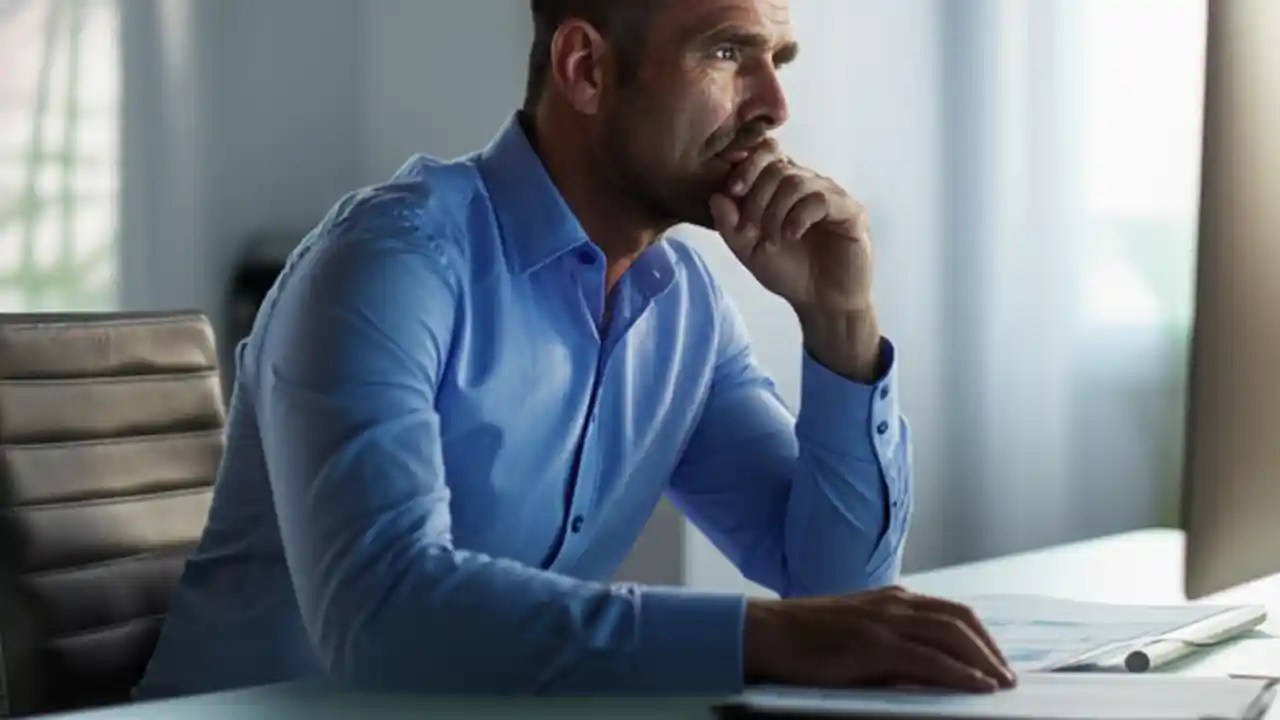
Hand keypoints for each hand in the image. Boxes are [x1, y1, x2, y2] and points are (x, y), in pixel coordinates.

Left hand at [709, 140, 881, 380]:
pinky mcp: (850, 211)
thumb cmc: (788, 272)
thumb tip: (716, 196)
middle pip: (777, 166)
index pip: (768, 152)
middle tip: (753, 228)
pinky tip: (792, 236)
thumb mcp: (748, 250)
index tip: (733, 190)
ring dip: (776, 211)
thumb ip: (729, 225)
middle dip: (757, 197)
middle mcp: (809, 184)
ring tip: (774, 239)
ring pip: (796, 181)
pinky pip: (821, 199)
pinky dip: (798, 217)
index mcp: (784, 186)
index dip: (748, 164)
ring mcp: (832, 195)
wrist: (820, 302)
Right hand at [743, 586, 1016, 691]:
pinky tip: (977, 686)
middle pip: (961, 619)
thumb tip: (929, 669)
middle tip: (1008, 677)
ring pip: (953, 633)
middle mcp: (894, 603)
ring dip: (984, 660)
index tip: (995, 660)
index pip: (950, 611)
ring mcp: (885, 622)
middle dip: (990, 649)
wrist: (766, 633)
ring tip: (1000, 684)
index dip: (980, 635)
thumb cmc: (803, 638)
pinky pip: (930, 658)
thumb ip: (891, 642)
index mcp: (891, 599)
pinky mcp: (874, 646)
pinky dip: (960, 672)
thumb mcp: (855, 632)